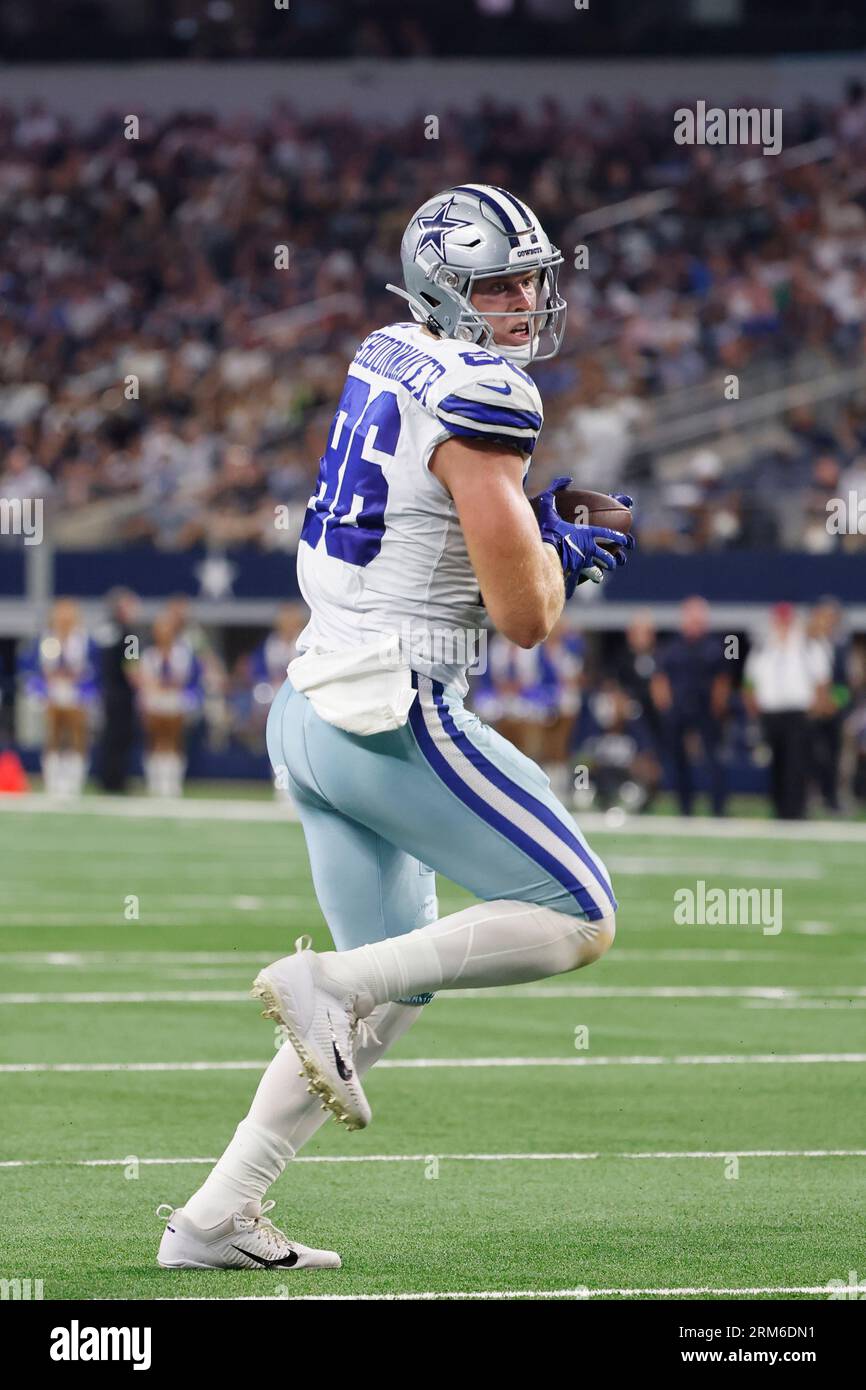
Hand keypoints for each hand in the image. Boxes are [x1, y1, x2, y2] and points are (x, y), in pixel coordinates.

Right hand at [531, 476, 634, 598]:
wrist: (542, 553)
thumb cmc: (547, 531)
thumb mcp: (549, 510)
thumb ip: (555, 494)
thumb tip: (566, 479)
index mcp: (586, 534)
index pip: (608, 535)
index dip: (619, 538)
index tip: (627, 541)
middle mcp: (588, 550)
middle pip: (606, 556)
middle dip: (612, 560)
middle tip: (614, 563)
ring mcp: (582, 563)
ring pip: (596, 571)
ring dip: (598, 574)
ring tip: (599, 576)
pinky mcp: (573, 574)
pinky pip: (578, 580)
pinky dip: (576, 585)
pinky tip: (574, 590)